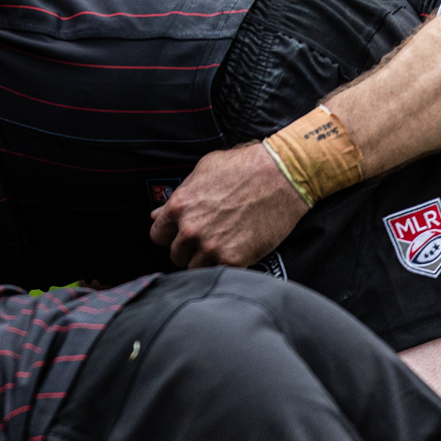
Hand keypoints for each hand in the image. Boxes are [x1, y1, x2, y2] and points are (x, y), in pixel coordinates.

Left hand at [149, 141, 308, 267]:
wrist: (283, 176)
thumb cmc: (244, 166)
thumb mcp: (204, 170)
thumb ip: (179, 195)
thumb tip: (157, 214)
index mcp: (179, 207)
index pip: (157, 236)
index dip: (170, 235)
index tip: (181, 234)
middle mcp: (191, 229)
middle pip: (176, 255)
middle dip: (188, 249)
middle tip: (207, 240)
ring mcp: (211, 247)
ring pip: (194, 269)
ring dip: (205, 261)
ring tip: (222, 246)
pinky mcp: (234, 259)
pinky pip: (218, 274)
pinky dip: (224, 267)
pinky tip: (234, 253)